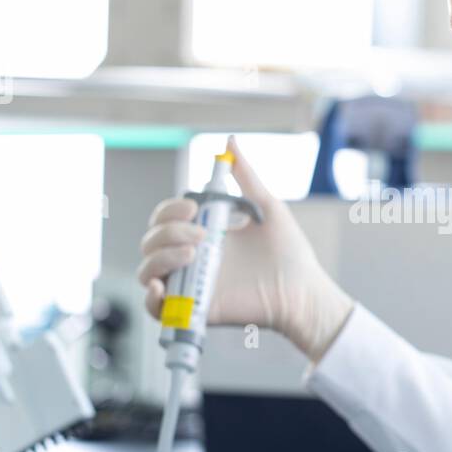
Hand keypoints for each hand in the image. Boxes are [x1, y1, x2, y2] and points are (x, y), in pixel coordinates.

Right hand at [136, 135, 353, 362]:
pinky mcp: (195, 310)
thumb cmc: (290, 253)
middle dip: (167, 231)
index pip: (165, 220)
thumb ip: (245, 176)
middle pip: (151, 242)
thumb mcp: (266, 206)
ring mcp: (191, 285)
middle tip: (200, 233)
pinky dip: (152, 297)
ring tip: (192, 254)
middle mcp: (192, 260)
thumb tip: (230, 141)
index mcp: (204, 235)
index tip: (193, 207)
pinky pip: (156, 308)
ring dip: (160, 257)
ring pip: (147, 271)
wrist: (303, 290)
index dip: (169, 211)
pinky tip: (164, 285)